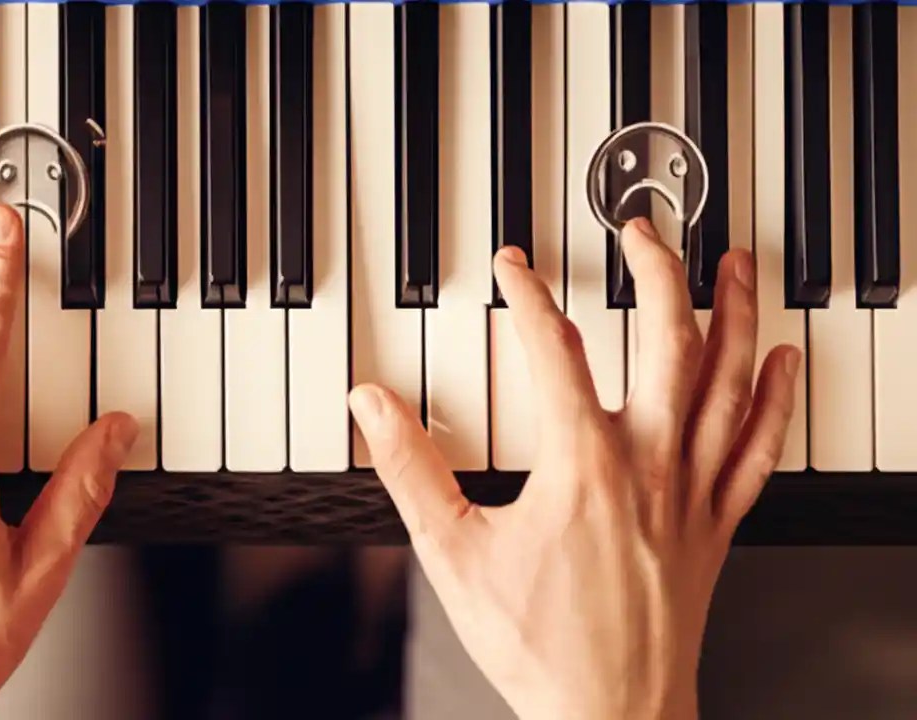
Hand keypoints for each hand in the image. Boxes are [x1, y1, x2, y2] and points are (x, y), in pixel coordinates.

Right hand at [350, 218, 799, 719]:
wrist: (609, 715)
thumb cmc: (539, 644)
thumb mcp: (453, 554)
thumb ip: (410, 471)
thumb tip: (373, 406)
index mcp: (582, 464)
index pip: (553, 350)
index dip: (529, 296)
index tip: (515, 267)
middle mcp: (647, 465)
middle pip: (667, 342)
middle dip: (657, 274)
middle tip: (643, 234)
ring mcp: (689, 493)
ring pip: (725, 383)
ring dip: (733, 315)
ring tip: (735, 265)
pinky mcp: (716, 525)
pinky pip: (757, 450)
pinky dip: (773, 400)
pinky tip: (780, 361)